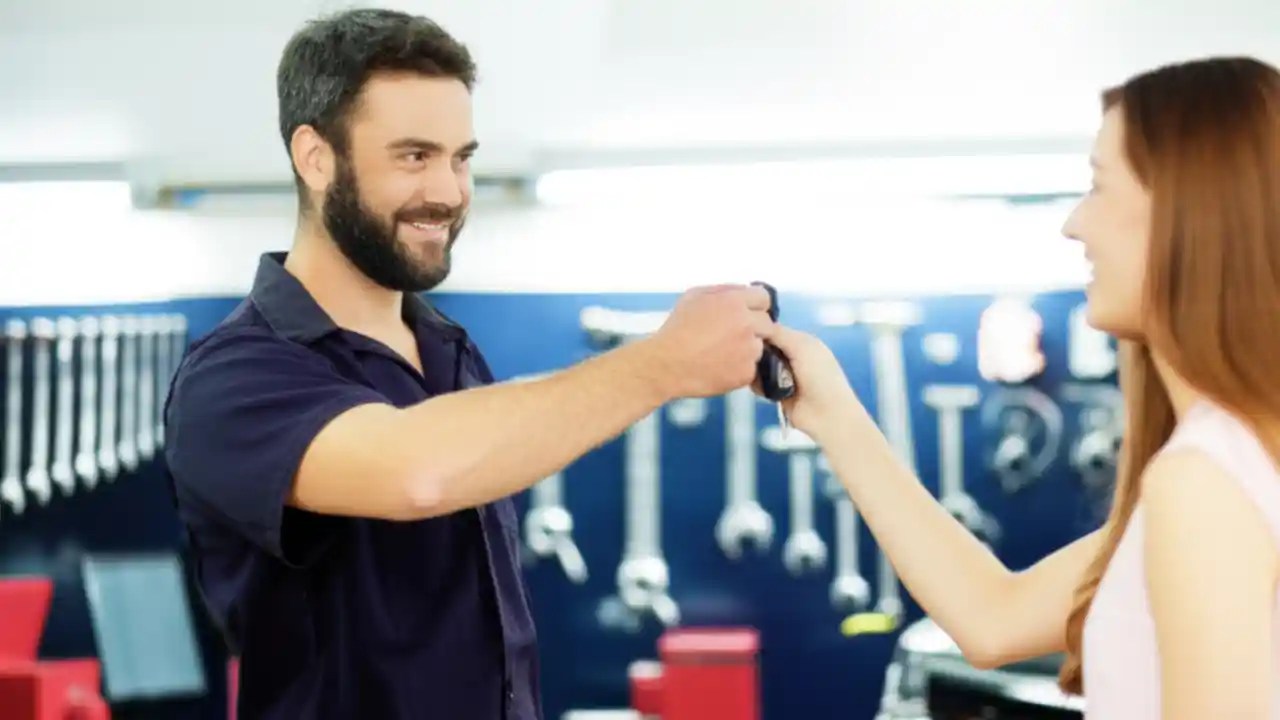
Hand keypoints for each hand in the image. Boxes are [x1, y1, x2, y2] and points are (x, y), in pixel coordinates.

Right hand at [646, 284, 773, 398]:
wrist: (665, 365)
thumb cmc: (676, 329)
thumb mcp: (694, 297)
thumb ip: (723, 291)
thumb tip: (743, 291)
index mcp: (735, 302)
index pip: (764, 298)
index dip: (754, 306)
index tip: (746, 313)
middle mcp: (747, 324)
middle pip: (767, 323)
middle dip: (754, 328)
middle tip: (732, 336)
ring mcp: (748, 350)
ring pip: (760, 347)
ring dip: (747, 349)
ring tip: (721, 353)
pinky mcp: (746, 373)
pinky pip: (751, 368)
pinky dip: (739, 368)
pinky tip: (720, 367)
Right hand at [755, 323, 865, 442]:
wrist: (828, 415)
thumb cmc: (822, 378)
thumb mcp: (802, 347)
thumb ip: (779, 333)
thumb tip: (757, 323)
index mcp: (802, 343)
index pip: (775, 330)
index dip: (761, 330)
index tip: (746, 331)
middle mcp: (793, 357)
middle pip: (764, 348)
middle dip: (756, 351)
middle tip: (750, 354)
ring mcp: (784, 375)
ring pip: (759, 366)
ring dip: (757, 370)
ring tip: (760, 374)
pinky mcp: (777, 392)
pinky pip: (758, 384)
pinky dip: (757, 385)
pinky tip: (763, 388)